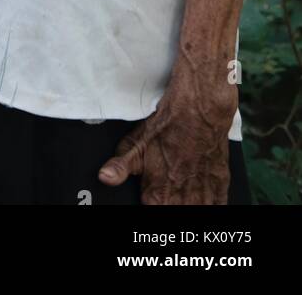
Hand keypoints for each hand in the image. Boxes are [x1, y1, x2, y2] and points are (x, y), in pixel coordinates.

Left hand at [97, 80, 236, 203]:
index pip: (151, 212)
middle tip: (168, 189)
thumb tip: (105, 177)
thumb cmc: (169, 126)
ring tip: (184, 193)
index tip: (151, 194)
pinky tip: (204, 195)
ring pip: (195, 213)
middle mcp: (181, 200)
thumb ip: (120, 166)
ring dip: (190, 205)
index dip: (150, 202)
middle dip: (170, 203)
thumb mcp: (136, 143)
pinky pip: (218, 206)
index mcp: (158, 195)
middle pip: (174, 213)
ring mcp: (203, 195)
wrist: (198, 111)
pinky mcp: (220, 186)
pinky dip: (211, 203)